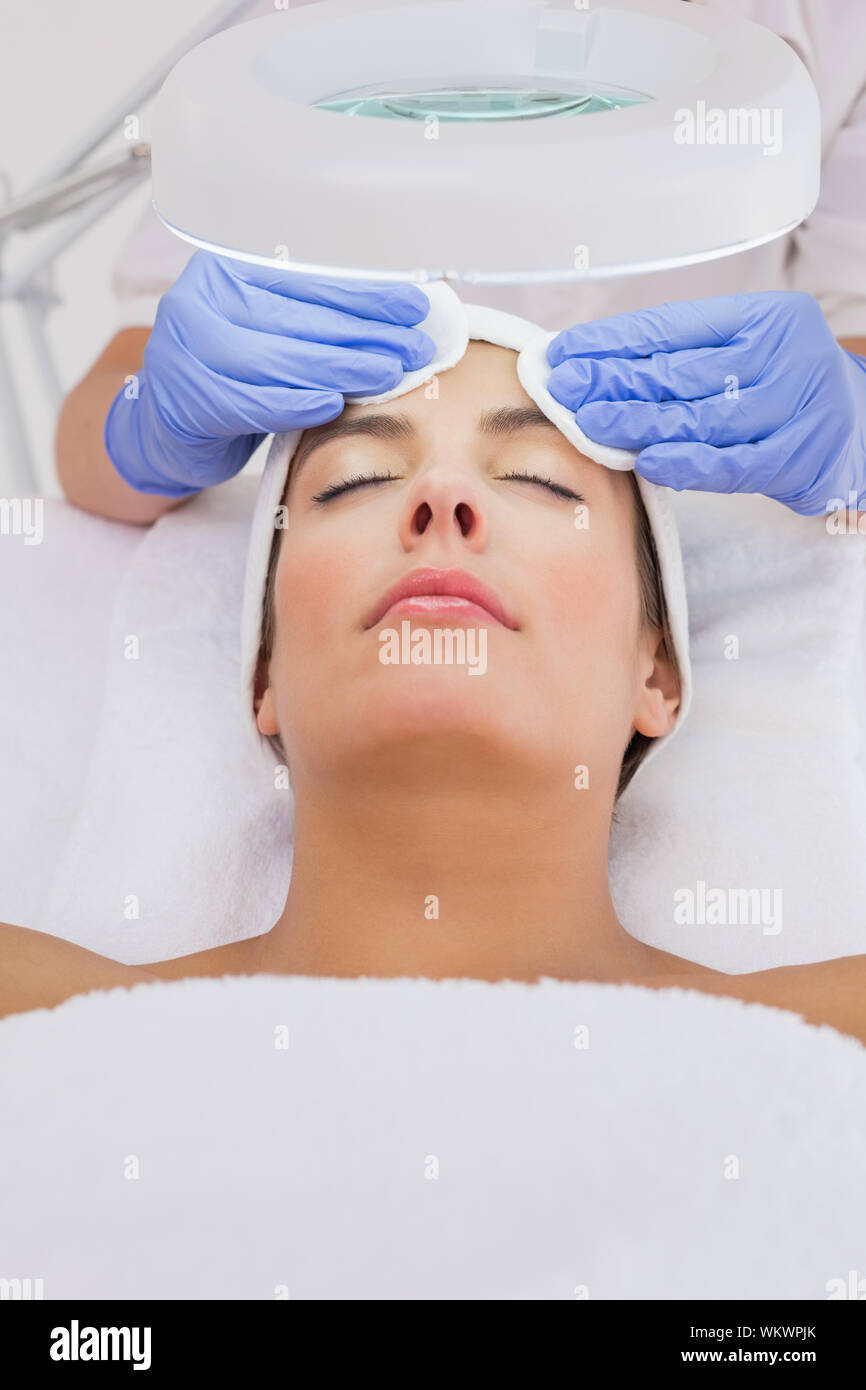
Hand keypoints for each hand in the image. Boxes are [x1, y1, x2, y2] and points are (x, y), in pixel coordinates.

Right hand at [104, 251, 434, 496]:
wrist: (166, 430)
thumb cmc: (232, 376)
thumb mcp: (269, 333)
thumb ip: (317, 318)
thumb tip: (401, 311)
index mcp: (224, 269)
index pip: (306, 279)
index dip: (364, 293)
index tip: (414, 306)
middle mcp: (199, 299)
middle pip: (298, 317)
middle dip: (365, 332)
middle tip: (416, 347)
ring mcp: (184, 349)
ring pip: (278, 358)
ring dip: (340, 368)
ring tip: (389, 374)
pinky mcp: (185, 399)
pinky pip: (252, 401)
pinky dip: (296, 404)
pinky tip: (332, 404)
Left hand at [546, 291, 865, 515]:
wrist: (863, 431)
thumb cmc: (785, 393)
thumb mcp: (744, 358)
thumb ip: (683, 361)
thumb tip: (593, 369)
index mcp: (761, 318)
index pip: (672, 328)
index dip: (612, 343)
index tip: (565, 353)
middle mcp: (782, 354)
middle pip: (680, 371)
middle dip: (614, 381)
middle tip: (564, 388)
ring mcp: (794, 405)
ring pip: (700, 417)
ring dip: (638, 423)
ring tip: (590, 424)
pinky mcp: (800, 457)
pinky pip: (733, 463)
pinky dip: (688, 463)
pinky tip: (648, 461)